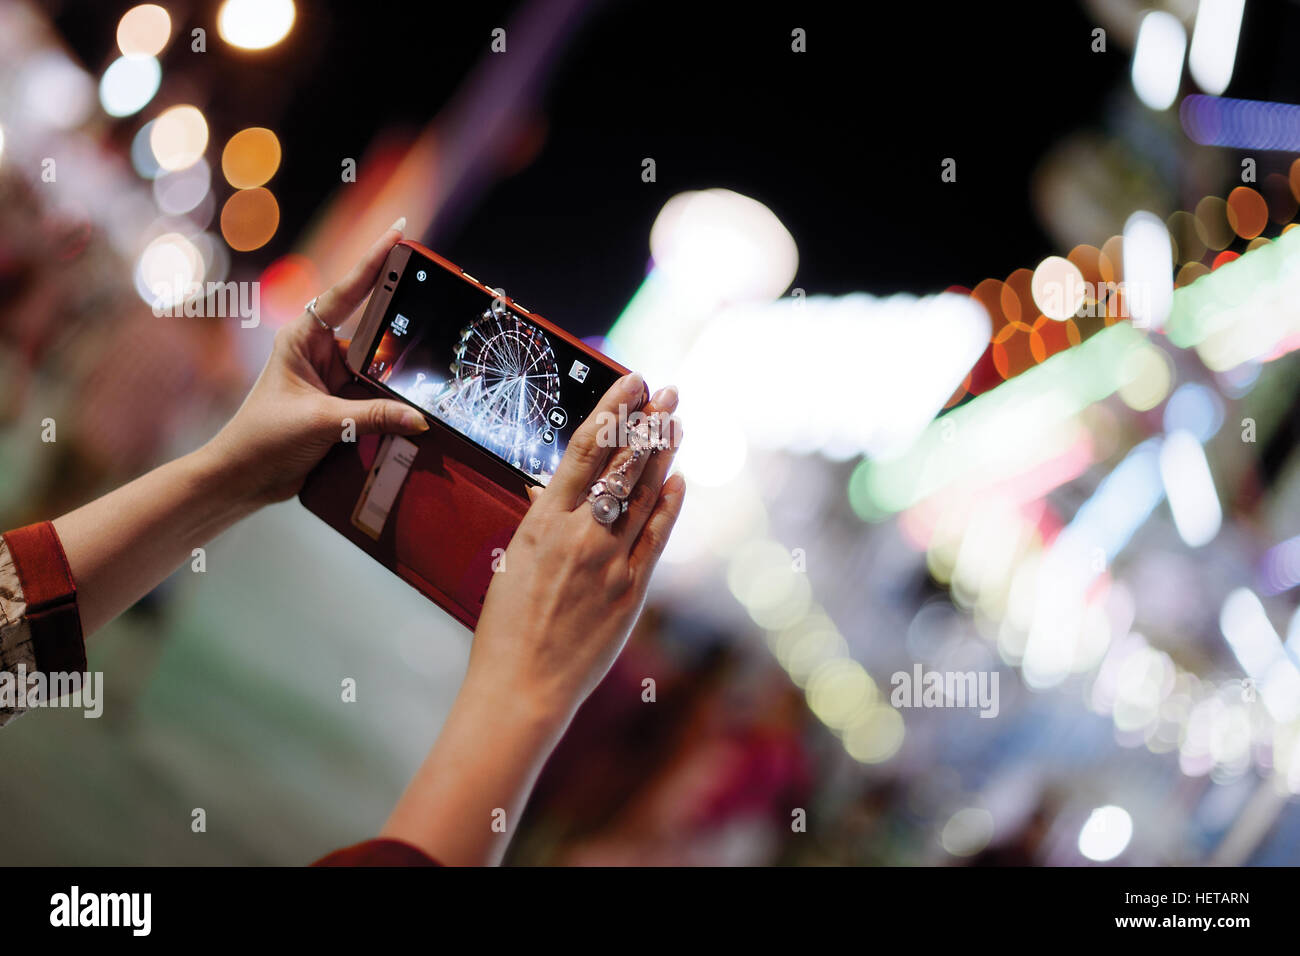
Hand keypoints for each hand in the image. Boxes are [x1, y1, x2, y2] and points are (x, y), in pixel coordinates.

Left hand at [199, 219, 428, 504]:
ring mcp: (334, 380)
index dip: (373, 262)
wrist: (243, 479)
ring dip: (401, 375)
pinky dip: (397, 403)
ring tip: (431, 373)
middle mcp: (321, 353)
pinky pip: (380, 397)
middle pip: (373, 329)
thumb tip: (418, 418)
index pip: (345, 292)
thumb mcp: (320, 422)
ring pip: (381, 367)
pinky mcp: (344, 406)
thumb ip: (371, 417)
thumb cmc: (262, 439)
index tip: (399, 233)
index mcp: (303, 338)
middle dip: (403, 322)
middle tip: (436, 300)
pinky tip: (417, 409)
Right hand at [467, 373, 685, 731]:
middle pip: (622, 465)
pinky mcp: (630, 592)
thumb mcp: (513, 561)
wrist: (521, 685)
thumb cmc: (506, 627)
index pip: (584, 450)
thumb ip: (541, 523)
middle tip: (670, 393)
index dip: (613, 412)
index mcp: (542, 523)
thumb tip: (553, 491)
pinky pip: (655, 538)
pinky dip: (668, 506)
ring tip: (677, 424)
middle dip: (649, 424)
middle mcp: (579, 535)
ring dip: (664, 456)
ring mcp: (609, 563)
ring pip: (643, 495)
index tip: (632, 384)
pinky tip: (678, 481)